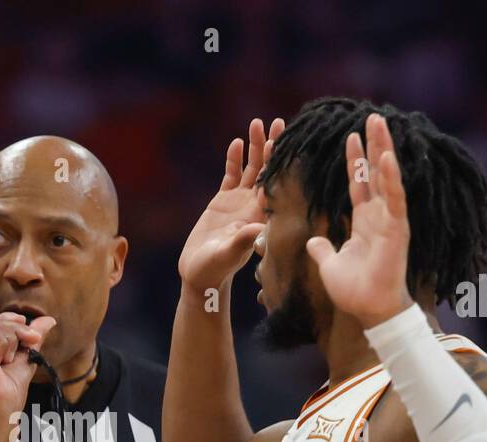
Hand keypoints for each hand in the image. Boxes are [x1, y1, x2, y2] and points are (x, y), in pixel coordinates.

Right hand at [0, 312, 55, 419]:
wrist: (0, 403)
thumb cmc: (9, 391)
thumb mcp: (24, 357)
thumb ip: (31, 336)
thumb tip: (50, 319)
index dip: (14, 324)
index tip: (32, 334)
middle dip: (19, 331)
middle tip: (33, 340)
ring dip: (12, 340)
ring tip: (7, 361)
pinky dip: (2, 344)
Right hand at [178, 117, 283, 295]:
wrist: (200, 275)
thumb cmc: (215, 269)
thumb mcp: (227, 254)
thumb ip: (242, 240)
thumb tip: (257, 226)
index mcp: (260, 216)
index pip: (275, 184)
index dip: (280, 163)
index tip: (285, 142)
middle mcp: (253, 206)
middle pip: (267, 170)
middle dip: (273, 147)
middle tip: (280, 122)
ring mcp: (239, 202)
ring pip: (251, 169)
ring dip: (255, 147)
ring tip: (257, 124)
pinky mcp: (223, 201)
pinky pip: (231, 176)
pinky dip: (234, 160)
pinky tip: (237, 143)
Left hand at [305, 113, 413, 327]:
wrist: (369, 310)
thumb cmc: (354, 290)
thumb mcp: (329, 265)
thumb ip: (322, 250)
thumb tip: (312, 241)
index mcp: (364, 222)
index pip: (359, 184)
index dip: (355, 161)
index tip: (350, 137)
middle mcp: (379, 216)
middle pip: (375, 173)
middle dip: (373, 145)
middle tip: (372, 116)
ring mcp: (390, 221)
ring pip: (387, 178)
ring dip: (383, 150)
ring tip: (379, 123)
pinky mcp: (397, 230)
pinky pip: (394, 199)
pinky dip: (391, 179)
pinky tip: (386, 157)